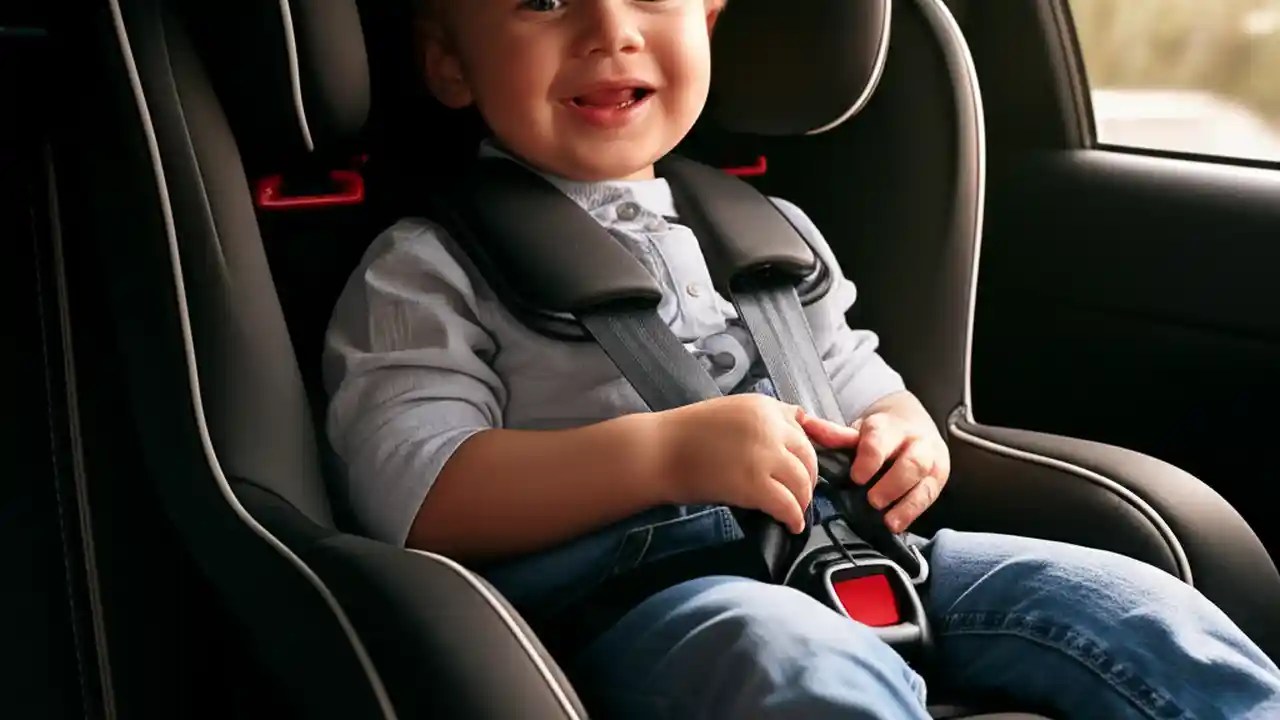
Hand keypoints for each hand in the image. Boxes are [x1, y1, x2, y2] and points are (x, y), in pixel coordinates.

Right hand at [655, 394, 817, 533]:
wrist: (657, 452)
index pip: (803, 428)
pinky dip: (793, 518)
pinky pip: (788, 505)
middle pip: (808, 456)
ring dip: (803, 500)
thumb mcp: (730, 412)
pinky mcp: (754, 484)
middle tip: (801, 494)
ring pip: (802, 482)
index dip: (805, 453)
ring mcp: (763, 455)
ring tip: (795, 511)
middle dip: (809, 479)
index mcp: (764, 406)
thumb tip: (794, 433)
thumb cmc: (685, 435)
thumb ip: (763, 420)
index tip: (801, 468)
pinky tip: (790, 525)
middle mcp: (769, 426)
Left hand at [800, 401, 949, 532]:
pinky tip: (898, 525)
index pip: (881, 441)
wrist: (912, 426)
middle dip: (894, 483)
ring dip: (908, 503)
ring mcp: (931, 462)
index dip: (870, 459)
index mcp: (890, 428)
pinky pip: (929, 497)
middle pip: (912, 462)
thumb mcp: (858, 431)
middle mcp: (915, 443)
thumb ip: (833, 433)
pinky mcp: (937, 480)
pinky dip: (914, 513)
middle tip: (874, 501)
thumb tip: (803, 423)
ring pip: (926, 481)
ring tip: (889, 521)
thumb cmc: (880, 434)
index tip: (857, 477)